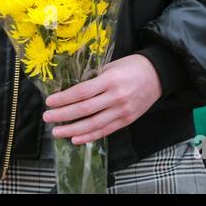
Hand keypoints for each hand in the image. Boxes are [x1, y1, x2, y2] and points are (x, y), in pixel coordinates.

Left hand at [42, 54, 161, 143]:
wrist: (158, 75)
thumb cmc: (131, 66)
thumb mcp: (111, 66)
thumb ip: (93, 78)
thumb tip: (70, 89)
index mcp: (110, 80)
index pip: (82, 92)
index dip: (64, 99)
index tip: (49, 102)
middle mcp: (116, 97)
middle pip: (84, 110)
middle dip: (63, 115)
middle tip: (47, 117)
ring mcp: (122, 111)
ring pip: (93, 124)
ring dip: (72, 130)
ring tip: (57, 132)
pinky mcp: (127, 120)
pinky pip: (105, 131)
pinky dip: (89, 137)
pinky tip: (76, 139)